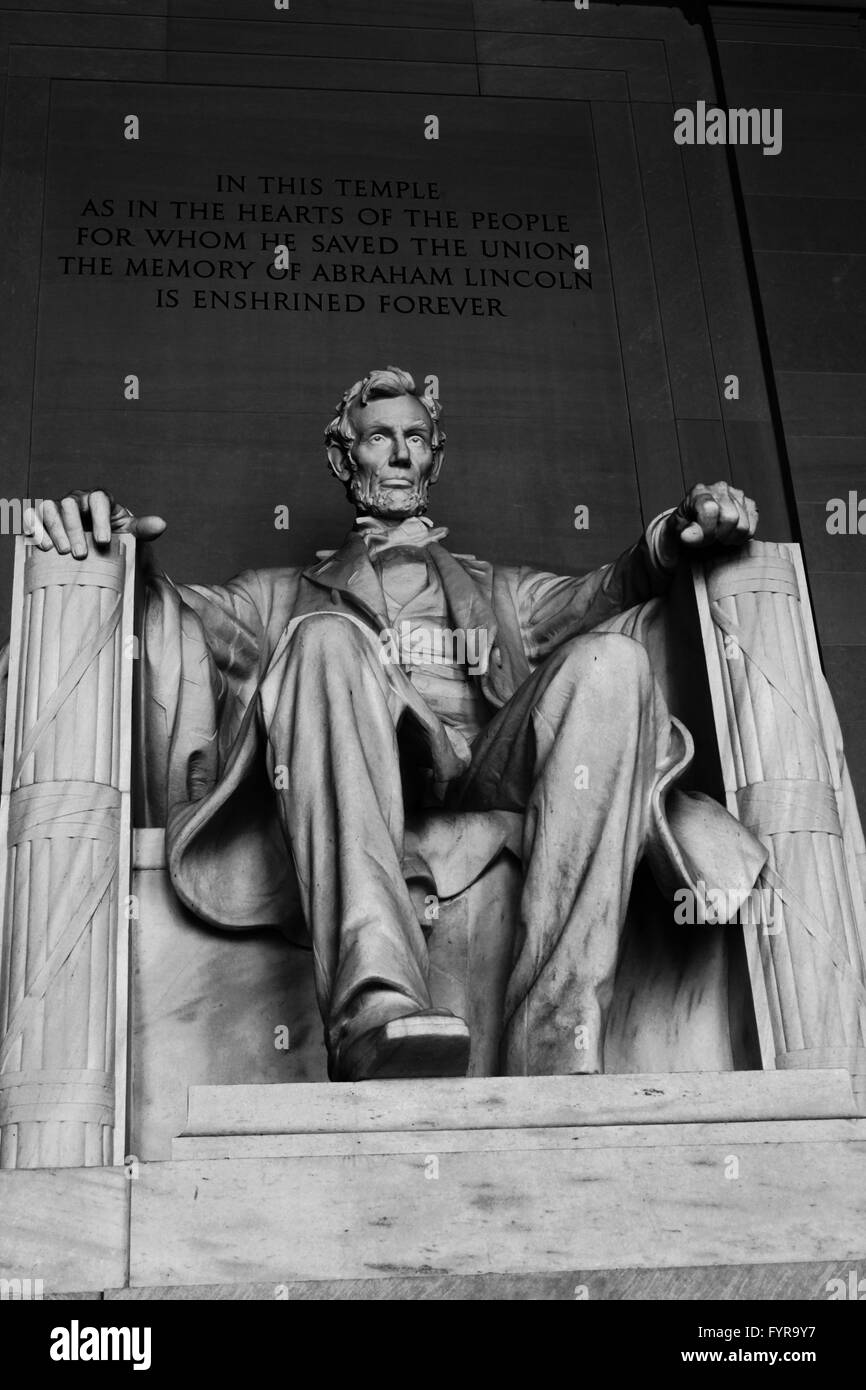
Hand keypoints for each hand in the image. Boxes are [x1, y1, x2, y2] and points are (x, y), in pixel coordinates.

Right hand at [23, 489, 166, 558]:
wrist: (95, 544)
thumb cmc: (114, 535)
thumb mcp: (130, 533)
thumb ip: (143, 528)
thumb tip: (161, 524)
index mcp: (99, 499)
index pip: (98, 498)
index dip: (100, 518)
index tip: (104, 541)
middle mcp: (76, 499)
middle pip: (71, 504)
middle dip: (74, 528)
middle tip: (81, 554)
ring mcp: (58, 507)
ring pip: (50, 507)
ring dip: (54, 529)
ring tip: (63, 552)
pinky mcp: (42, 518)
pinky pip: (33, 515)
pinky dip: (35, 527)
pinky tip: (42, 545)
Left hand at [659, 482, 757, 564]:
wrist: (696, 525)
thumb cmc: (686, 527)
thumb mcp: (678, 531)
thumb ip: (684, 533)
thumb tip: (688, 536)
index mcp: (699, 491)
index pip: (710, 509)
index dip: (706, 529)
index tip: (699, 537)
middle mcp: (720, 488)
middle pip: (730, 518)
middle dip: (719, 535)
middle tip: (710, 538)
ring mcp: (737, 494)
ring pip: (743, 526)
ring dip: (730, 538)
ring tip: (719, 536)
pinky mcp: (749, 504)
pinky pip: (752, 528)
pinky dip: (741, 537)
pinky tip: (729, 534)